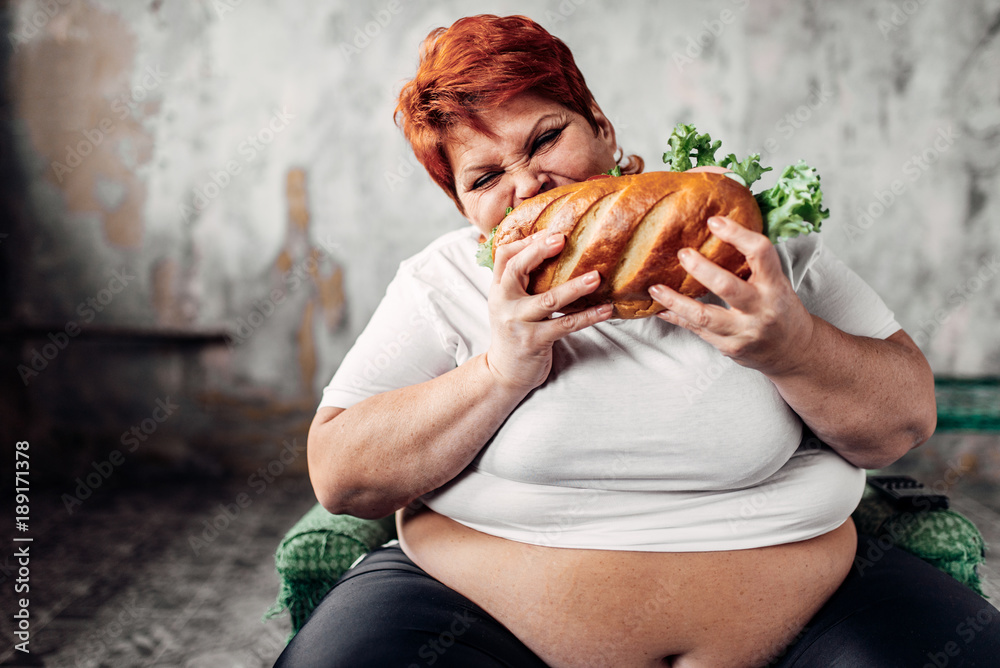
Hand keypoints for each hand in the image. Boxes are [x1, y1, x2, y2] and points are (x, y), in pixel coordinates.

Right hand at [487, 231, 611, 392]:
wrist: (504, 374)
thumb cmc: (514, 333)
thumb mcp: (509, 305)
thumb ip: (521, 282)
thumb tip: (547, 250)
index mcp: (499, 290)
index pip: (505, 257)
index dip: (526, 242)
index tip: (549, 231)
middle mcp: (504, 304)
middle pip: (517, 269)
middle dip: (539, 251)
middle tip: (563, 238)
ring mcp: (518, 323)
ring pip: (548, 300)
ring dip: (574, 287)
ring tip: (596, 277)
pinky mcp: (534, 341)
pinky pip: (565, 325)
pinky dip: (588, 317)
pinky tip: (605, 310)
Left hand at [647, 215, 814, 376]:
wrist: (794, 351)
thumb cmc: (781, 310)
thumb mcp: (777, 283)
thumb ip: (753, 264)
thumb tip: (717, 232)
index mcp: (775, 286)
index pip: (760, 253)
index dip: (737, 234)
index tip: (715, 222)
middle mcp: (761, 309)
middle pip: (727, 287)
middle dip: (701, 269)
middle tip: (682, 254)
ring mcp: (744, 331)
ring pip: (704, 316)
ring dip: (675, 301)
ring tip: (655, 288)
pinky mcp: (730, 347)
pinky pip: (698, 331)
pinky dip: (677, 318)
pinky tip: (660, 309)